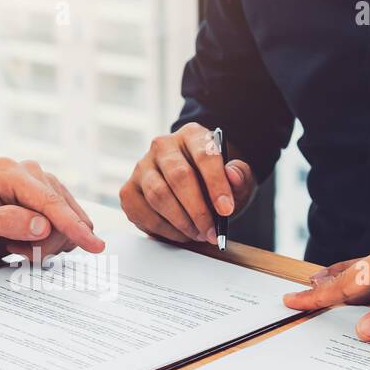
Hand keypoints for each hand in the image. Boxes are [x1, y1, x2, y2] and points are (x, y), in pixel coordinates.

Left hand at [0, 158, 103, 260]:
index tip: (93, 245)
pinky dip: (51, 239)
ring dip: (47, 243)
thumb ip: (5, 223)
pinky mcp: (48, 195)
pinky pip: (66, 222)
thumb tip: (43, 225)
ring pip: (68, 219)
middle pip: (62, 212)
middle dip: (46, 243)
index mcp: (7, 173)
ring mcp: (40, 182)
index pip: (49, 201)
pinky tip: (27, 241)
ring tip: (15, 245)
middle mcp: (28, 171)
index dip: (73, 225)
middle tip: (15, 252)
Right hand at [119, 122, 254, 243]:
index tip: (226, 210)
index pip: (204, 155)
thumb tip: (233, 175)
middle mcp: (162, 146)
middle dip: (197, 210)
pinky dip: (164, 230)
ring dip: (181, 222)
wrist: (192, 187)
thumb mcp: (236, 178)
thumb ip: (240, 175)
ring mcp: (141, 167)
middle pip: (179, 177)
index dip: (216, 184)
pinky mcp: (129, 190)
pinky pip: (143, 213)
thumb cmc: (214, 182)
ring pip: (158, 196)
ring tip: (198, 234)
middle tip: (211, 232)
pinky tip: (180, 233)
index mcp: (192, 135)